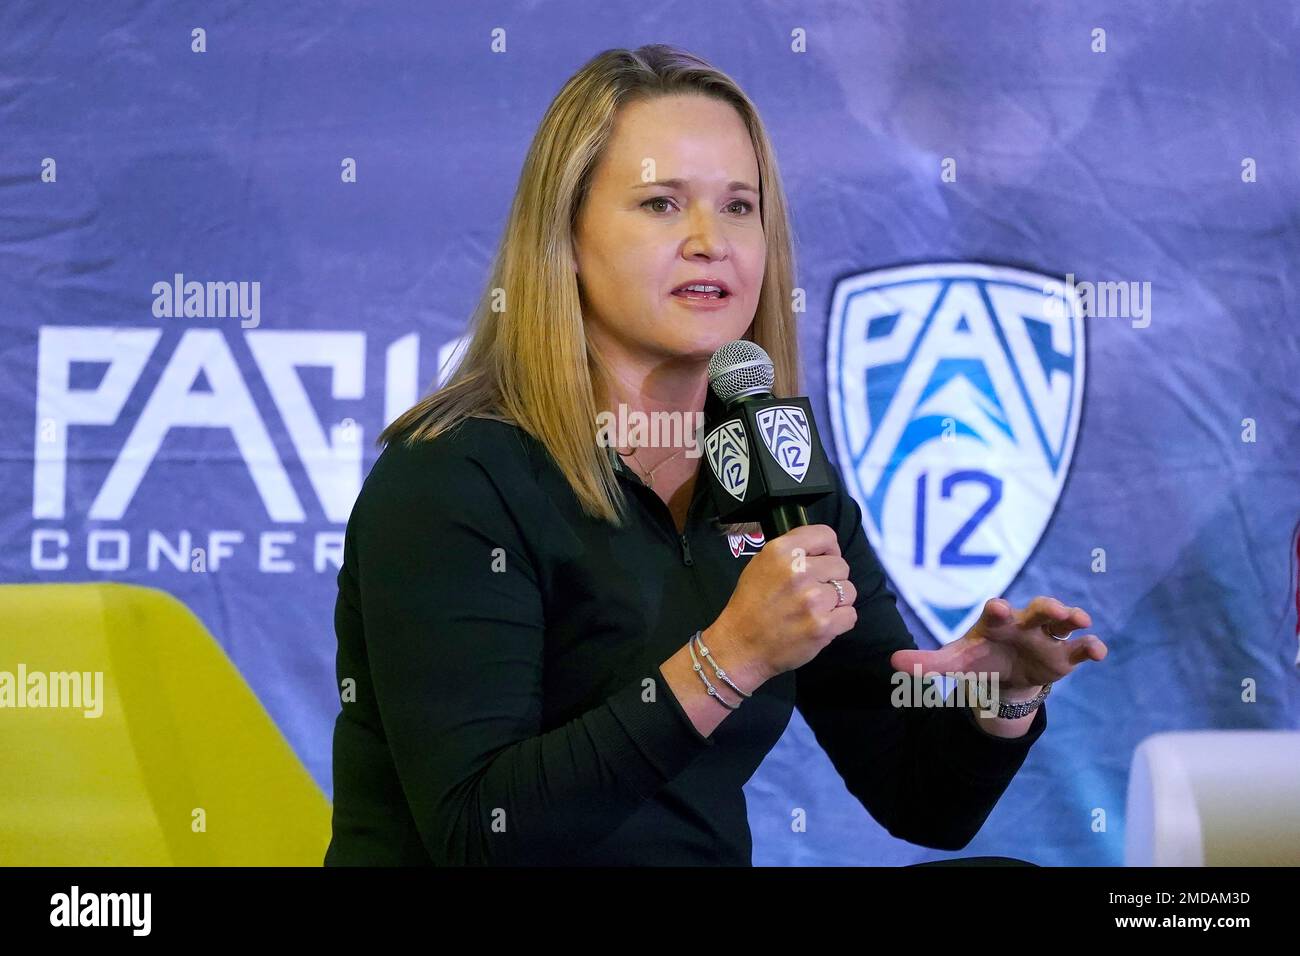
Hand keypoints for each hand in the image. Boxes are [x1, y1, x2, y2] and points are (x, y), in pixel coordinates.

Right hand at [705, 524, 857, 684]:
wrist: (741, 646)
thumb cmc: (751, 604)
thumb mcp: (761, 564)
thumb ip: (792, 551)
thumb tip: (822, 550)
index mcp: (782, 551)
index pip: (827, 535)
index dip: (828, 550)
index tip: (821, 562)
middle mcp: (799, 571)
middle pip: (842, 566)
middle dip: (831, 578)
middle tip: (813, 592)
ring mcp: (813, 600)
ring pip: (849, 591)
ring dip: (836, 601)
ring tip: (814, 610)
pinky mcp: (823, 626)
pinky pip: (850, 615)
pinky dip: (839, 621)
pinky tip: (819, 623)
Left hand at [889, 595, 1106, 695]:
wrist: (1004, 677)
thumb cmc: (978, 661)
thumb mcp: (954, 663)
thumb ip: (926, 663)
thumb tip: (892, 662)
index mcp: (996, 621)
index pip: (997, 611)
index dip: (999, 609)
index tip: (1000, 608)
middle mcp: (1024, 623)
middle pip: (1037, 609)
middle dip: (1046, 607)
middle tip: (1055, 609)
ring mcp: (1047, 637)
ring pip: (1063, 622)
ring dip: (1072, 618)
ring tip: (1080, 620)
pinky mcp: (1065, 655)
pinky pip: (1080, 647)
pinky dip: (1091, 646)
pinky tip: (1099, 651)